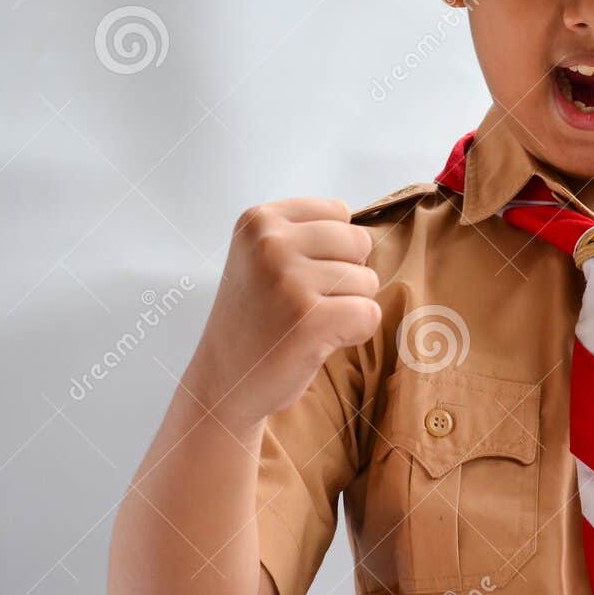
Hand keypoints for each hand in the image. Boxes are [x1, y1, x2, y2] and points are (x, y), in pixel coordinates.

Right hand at [185, 198, 380, 430]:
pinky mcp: (309, 319)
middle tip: (305, 304)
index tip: (296, 277)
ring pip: (368, 279)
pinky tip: (318, 342)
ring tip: (306, 324)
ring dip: (347, 307)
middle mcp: (270, 242)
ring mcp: (288, 279)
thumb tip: (364, 237)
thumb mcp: (263, 257)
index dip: (333, 249)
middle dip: (346, 276)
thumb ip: (307, 235)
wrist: (223, 382)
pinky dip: (355, 333)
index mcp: (259, 220)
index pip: (339, 212)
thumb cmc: (256, 320)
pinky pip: (370, 314)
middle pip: (359, 241)